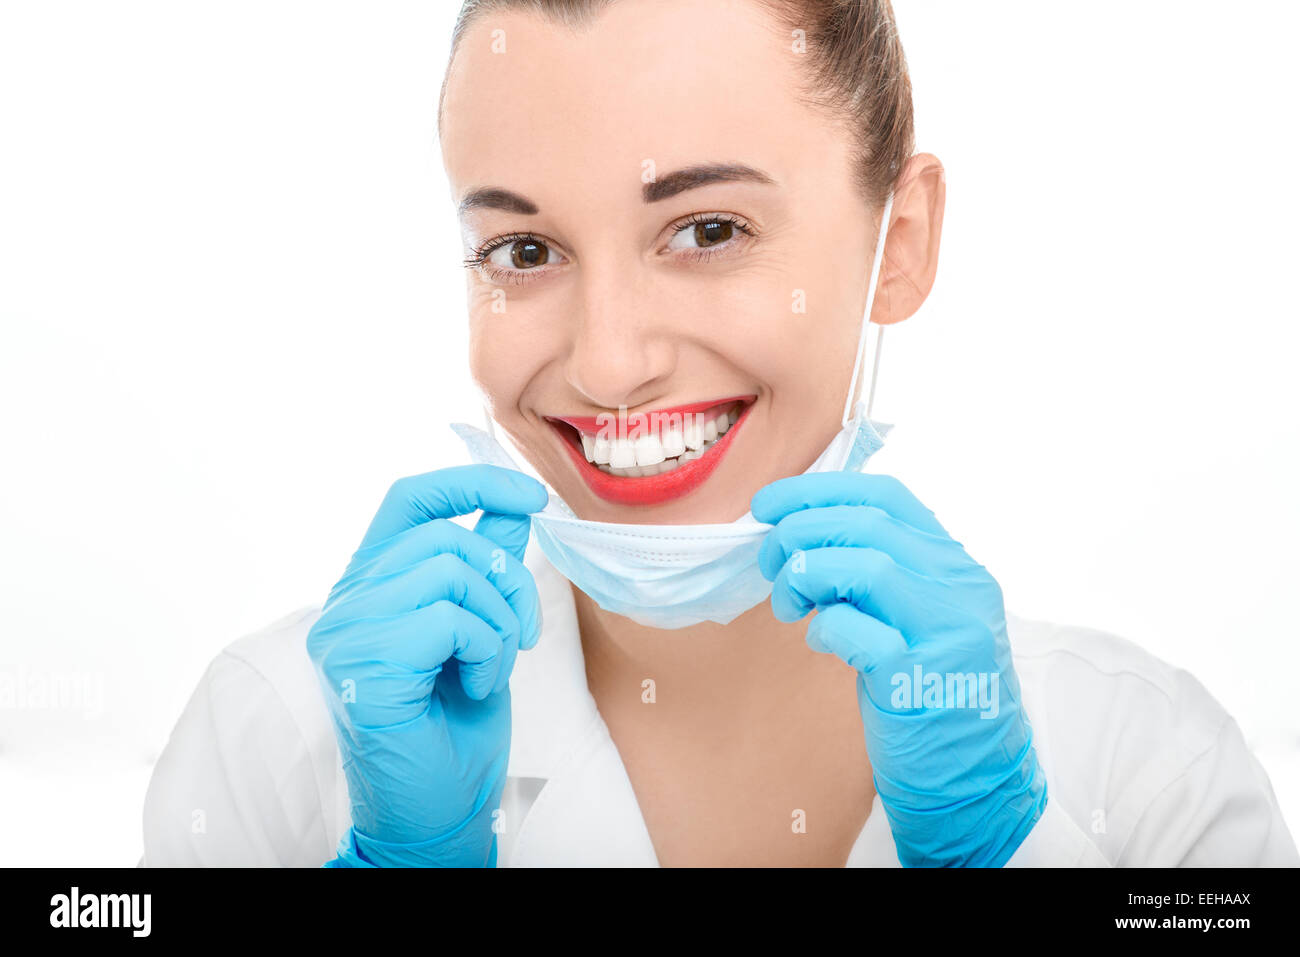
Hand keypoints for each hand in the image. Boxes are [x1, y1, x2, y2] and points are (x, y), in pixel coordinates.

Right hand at [307, 465, 547, 866]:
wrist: (437, 814)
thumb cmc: (453, 732)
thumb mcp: (481, 631)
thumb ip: (485, 569)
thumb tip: (513, 508)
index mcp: (371, 586)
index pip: (410, 500)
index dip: (472, 481)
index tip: (529, 492)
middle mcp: (348, 601)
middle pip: (445, 536)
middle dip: (507, 580)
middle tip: (520, 635)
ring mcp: (347, 630)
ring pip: (451, 570)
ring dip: (497, 622)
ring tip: (489, 669)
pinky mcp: (362, 661)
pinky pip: (449, 617)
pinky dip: (484, 651)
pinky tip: (474, 687)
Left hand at [752, 472, 1046, 866]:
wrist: (974, 782)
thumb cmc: (929, 695)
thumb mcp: (913, 618)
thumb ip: (874, 573)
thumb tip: (799, 535)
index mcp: (956, 565)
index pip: (887, 496)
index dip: (820, 490)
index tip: (770, 503)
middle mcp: (961, 588)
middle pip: (868, 524)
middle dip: (801, 531)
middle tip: (769, 561)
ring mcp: (946, 631)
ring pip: (867, 565)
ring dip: (806, 575)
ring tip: (788, 605)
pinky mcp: (922, 678)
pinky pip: (858, 630)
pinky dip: (825, 628)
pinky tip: (820, 643)